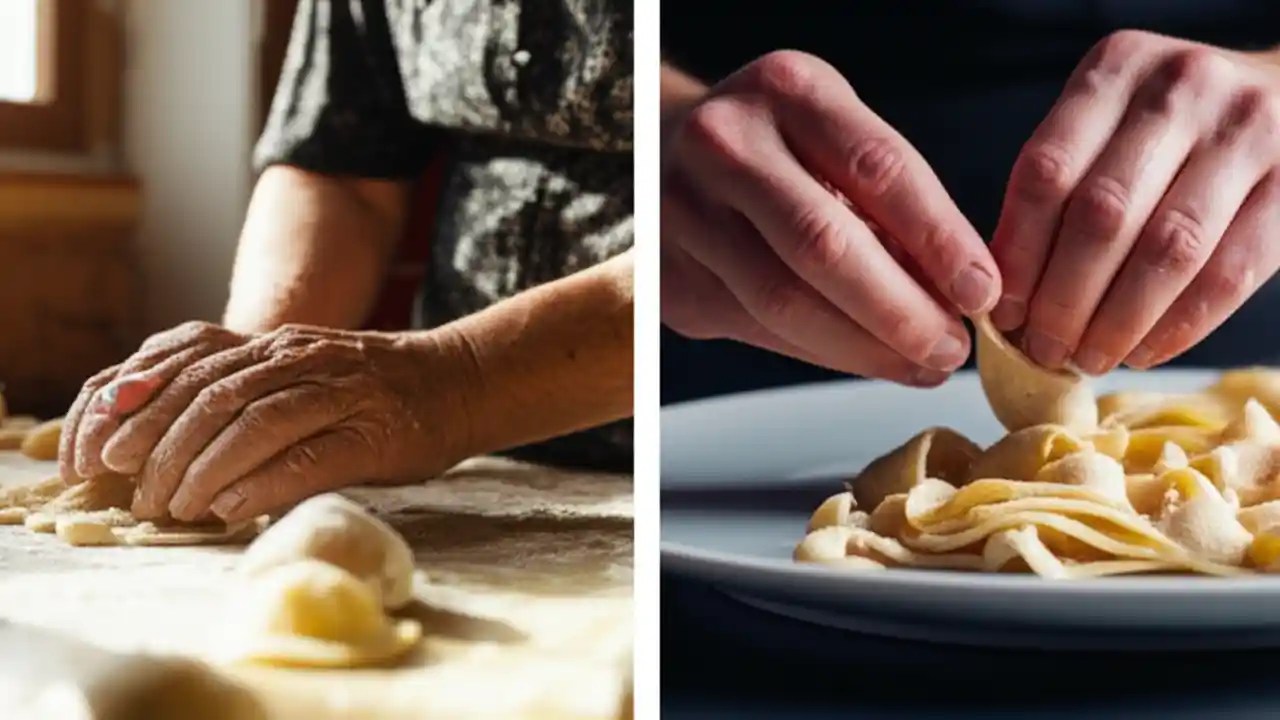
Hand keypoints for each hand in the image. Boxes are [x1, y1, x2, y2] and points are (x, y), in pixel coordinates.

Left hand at [59, 321, 472, 521]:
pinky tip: (231, 510)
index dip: (141, 410)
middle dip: (163, 447)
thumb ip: (250, 396)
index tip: (103, 453)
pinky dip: (263, 484)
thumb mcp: (305, 376)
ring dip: (205, 469)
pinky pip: (309, 457)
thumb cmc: (376, 391)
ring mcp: (340, 393)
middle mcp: (302, 359)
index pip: (192, 370)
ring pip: (255, 422)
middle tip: (136, 494)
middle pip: (214, 396)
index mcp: (278, 347)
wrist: (460, 381)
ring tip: (175, 508)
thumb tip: (173, 444)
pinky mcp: (374, 434)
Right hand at [660, 52, 999, 386]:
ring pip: (784, 301)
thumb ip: (888, 206)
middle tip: (951, 348)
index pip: (878, 168)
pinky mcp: (667, 277)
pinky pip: (756, 330)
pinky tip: (863, 358)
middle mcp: (723, 144)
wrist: (671, 155)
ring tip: (919, 364)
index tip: (981, 292)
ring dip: (865, 347)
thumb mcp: (836, 139)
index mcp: (785, 90)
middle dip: (901, 310)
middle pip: (823, 244)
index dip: (938, 238)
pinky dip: (822, 353)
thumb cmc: (779, 150)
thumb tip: (959, 296)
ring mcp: (682, 212)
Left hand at [991, 30, 1279, 373]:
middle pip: (1103, 214)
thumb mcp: (1107, 123)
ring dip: (1117, 322)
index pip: (1047, 172)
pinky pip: (1229, 272)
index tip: (1001, 313)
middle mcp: (1183, 88)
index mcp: (1117, 70)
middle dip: (1062, 300)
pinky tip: (1141, 351)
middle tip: (1041, 350)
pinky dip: (1177, 326)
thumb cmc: (1168, 131)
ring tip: (1086, 360)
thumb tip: (1003, 292)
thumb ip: (1060, 185)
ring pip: (1167, 250)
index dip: (1018, 254)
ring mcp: (1247, 132)